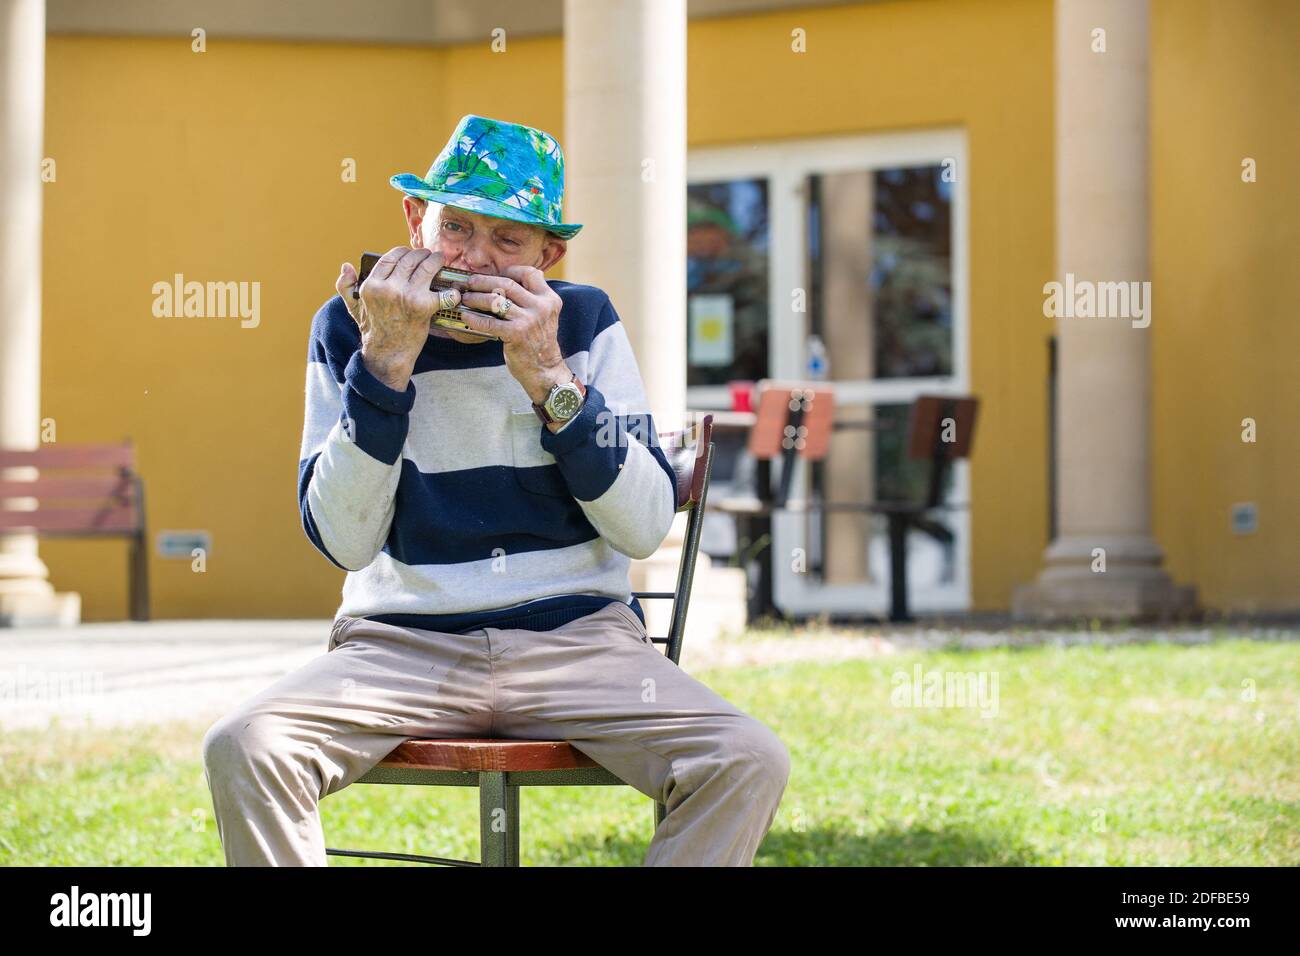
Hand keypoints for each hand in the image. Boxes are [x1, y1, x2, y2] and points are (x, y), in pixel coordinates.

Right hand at [335, 247, 456, 390]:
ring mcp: (407, 295)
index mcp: (372, 285)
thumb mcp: (353, 307)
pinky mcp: (423, 307)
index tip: (410, 253)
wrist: (387, 355)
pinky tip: (454, 292)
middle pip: (410, 259)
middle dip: (422, 254)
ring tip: (440, 261)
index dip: (403, 251)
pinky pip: (443, 294)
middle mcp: (388, 287)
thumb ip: (346, 286)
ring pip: (426, 268)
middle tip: (429, 255)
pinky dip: (451, 293)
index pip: (390, 257)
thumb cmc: (373, 331)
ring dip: (436, 261)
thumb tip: (346, 266)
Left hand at [456, 265, 570, 402]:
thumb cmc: (538, 341)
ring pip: (495, 300)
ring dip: (476, 298)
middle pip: (507, 283)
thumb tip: (507, 280)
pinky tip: (466, 316)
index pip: (529, 273)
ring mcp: (529, 320)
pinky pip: (489, 322)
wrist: (544, 369)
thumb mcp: (544, 315)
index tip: (495, 274)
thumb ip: (532, 298)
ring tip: (465, 298)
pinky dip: (474, 319)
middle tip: (469, 283)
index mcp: (548, 298)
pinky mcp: (516, 334)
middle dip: (483, 281)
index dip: (510, 270)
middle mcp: (541, 306)